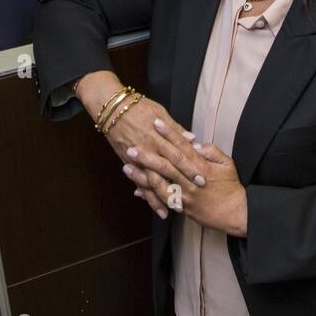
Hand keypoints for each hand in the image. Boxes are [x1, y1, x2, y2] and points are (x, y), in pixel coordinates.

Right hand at [76, 72, 210, 219]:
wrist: (111, 109)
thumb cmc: (137, 107)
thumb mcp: (159, 112)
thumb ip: (175, 128)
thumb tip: (192, 139)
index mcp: (158, 136)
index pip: (178, 153)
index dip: (191, 166)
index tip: (204, 177)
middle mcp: (148, 149)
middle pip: (168, 170)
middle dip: (182, 183)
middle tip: (195, 195)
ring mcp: (137, 159)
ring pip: (153, 181)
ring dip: (164, 196)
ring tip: (176, 208)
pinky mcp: (129, 164)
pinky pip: (140, 183)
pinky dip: (148, 196)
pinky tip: (156, 207)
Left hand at [131, 122, 245, 237]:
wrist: (234, 214)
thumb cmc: (231, 187)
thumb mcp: (227, 164)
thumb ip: (211, 151)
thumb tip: (194, 143)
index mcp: (201, 167)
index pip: (181, 147)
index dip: (168, 134)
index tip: (155, 123)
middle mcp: (190, 181)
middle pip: (166, 165)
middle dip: (147, 155)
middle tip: (131, 147)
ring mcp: (184, 196)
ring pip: (160, 184)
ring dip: (142, 176)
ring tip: (127, 166)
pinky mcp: (182, 208)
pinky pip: (162, 201)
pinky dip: (149, 195)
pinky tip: (136, 189)